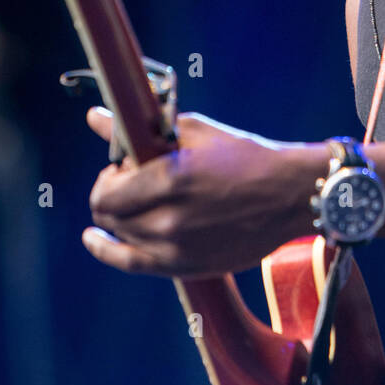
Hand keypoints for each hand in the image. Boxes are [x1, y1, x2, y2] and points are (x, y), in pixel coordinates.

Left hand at [82, 107, 325, 277]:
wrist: (290, 195)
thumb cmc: (244, 156)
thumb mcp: (192, 131)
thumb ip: (137, 129)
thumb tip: (95, 117)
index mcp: (169, 181)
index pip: (104, 194)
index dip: (106, 178)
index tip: (120, 168)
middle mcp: (169, 220)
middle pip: (107, 217)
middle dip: (109, 195)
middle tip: (129, 181)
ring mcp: (178, 249)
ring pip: (120, 237)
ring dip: (119, 217)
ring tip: (140, 200)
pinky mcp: (188, 267)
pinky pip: (133, 264)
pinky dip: (110, 250)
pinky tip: (97, 240)